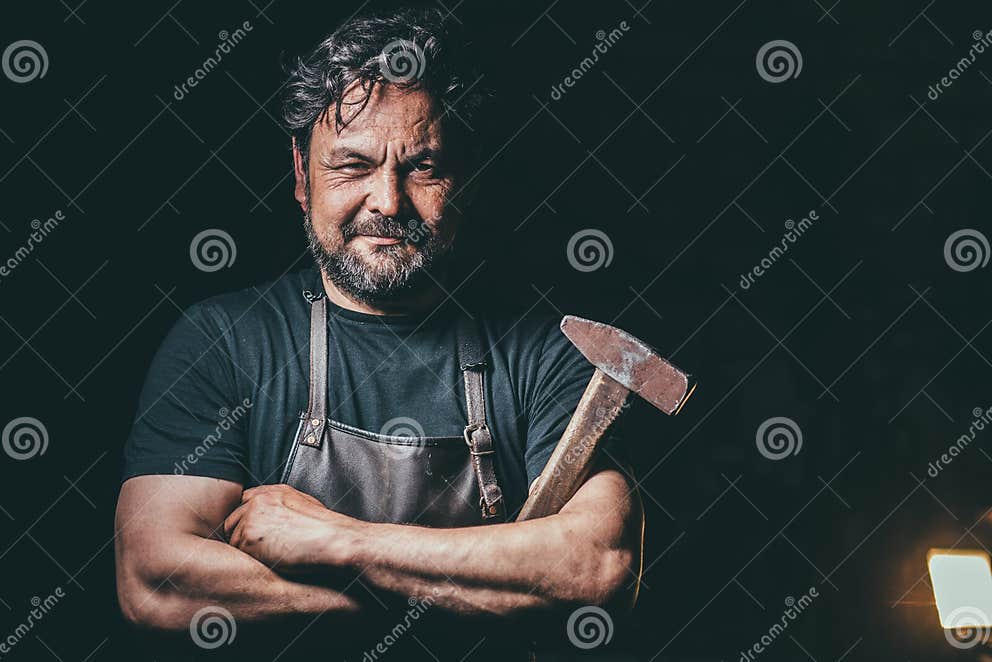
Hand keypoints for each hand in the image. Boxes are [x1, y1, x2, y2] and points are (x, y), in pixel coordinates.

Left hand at [223, 484, 361, 572]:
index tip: (254, 535)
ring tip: (270, 557)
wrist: (333, 541)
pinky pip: (238, 553)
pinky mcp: (249, 536)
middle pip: (232, 521)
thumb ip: (280, 507)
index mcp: (273, 492)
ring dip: (245, 551)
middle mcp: (259, 500)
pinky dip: (250, 560)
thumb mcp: (303, 506)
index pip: (243, 503)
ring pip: (233, 539)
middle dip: (240, 537)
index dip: (245, 521)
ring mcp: (251, 516)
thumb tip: (271, 522)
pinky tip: (270, 560)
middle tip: (259, 552)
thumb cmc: (326, 530)